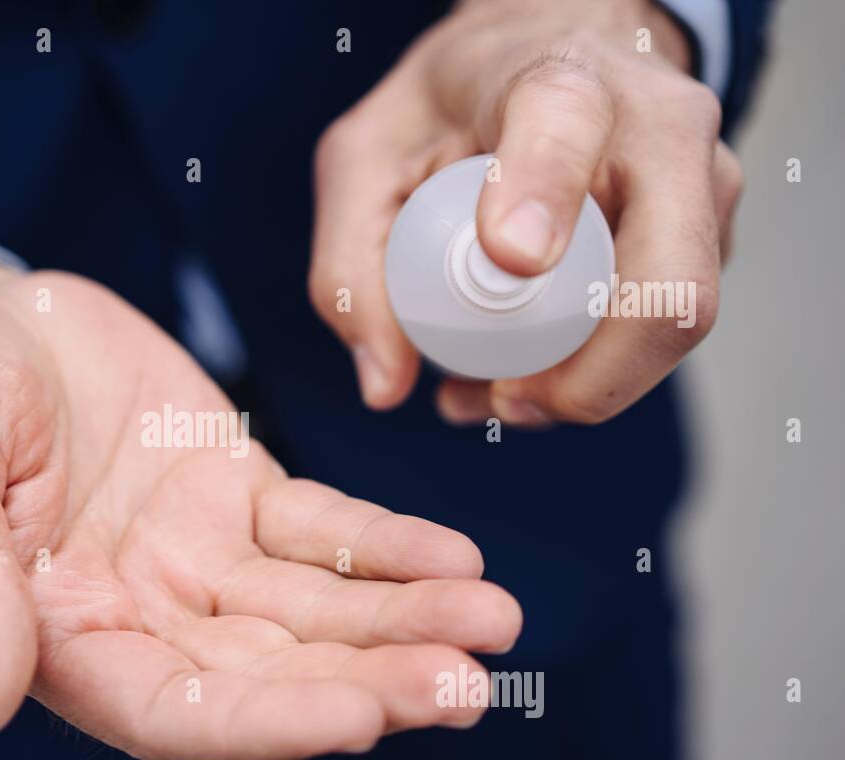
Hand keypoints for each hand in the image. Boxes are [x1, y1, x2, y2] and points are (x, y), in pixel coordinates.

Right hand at [0, 257, 520, 759]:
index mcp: (62, 639)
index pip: (173, 710)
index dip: (265, 722)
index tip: (357, 715)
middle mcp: (143, 615)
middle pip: (270, 673)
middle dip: (370, 681)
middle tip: (466, 684)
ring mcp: (197, 557)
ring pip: (315, 608)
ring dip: (404, 620)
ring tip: (493, 621)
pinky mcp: (237, 491)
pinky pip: (324, 530)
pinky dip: (387, 547)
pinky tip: (455, 558)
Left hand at [310, 0, 741, 424]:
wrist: (546, 57)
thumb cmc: (451, 108)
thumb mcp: (367, 156)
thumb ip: (352, 261)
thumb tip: (386, 383)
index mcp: (559, 81)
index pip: (565, 128)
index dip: (541, 196)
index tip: (508, 261)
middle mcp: (658, 128)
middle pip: (668, 286)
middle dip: (583, 378)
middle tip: (502, 398)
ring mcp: (702, 188)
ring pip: (671, 324)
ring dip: (580, 387)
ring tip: (492, 392)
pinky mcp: (710, 240)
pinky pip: (658, 333)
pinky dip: (590, 372)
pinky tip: (523, 366)